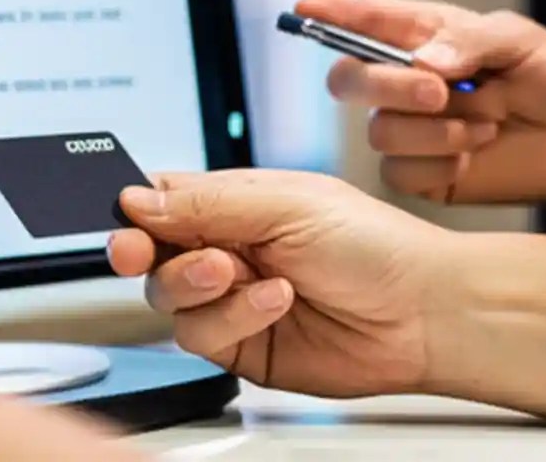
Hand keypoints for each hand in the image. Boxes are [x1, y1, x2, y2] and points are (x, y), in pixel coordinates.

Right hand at [109, 170, 453, 396]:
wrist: (424, 313)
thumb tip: (137, 200)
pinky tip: (273, 301)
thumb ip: (205, 203)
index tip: (121, 216)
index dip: (133, 209)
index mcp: (232, 203)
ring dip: (194, 284)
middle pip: (150, 252)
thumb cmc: (374, 244)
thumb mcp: (285, 203)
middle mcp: (226, 249)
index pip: (161, 200)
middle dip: (139, 250)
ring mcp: (231, 299)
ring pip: (167, 297)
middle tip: (134, 251)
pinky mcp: (240, 345)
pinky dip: (230, 317)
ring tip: (236, 273)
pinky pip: (200, 335)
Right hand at [297, 0, 545, 202]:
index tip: (304, 8)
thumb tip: (421, 62)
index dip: (330, 13)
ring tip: (486, 124)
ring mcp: (411, 130)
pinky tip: (473, 151)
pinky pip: (397, 170)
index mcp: (424, 38)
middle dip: (383, 83)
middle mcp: (406, 82)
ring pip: (378, 130)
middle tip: (437, 90)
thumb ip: (467, 42)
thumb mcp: (519, 40)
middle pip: (348, 78)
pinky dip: (437, 159)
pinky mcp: (423, 172)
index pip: (364, 20)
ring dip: (433, 128)